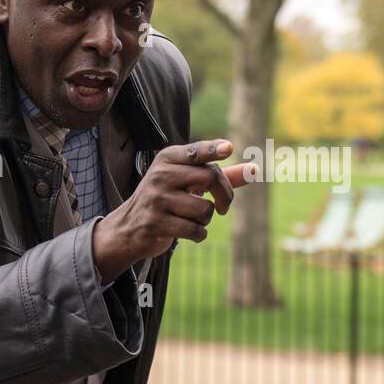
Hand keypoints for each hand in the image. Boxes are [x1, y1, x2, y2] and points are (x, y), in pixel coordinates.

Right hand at [92, 139, 255, 282]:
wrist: (128, 228)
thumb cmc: (166, 200)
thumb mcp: (188, 183)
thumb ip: (220, 176)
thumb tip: (254, 169)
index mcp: (169, 159)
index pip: (196, 151)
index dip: (213, 149)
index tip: (228, 148)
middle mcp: (161, 175)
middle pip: (210, 178)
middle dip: (225, 196)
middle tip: (223, 207)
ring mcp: (157, 199)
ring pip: (204, 209)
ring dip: (206, 220)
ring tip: (193, 219)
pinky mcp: (155, 222)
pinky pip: (194, 230)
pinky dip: (199, 235)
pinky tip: (189, 232)